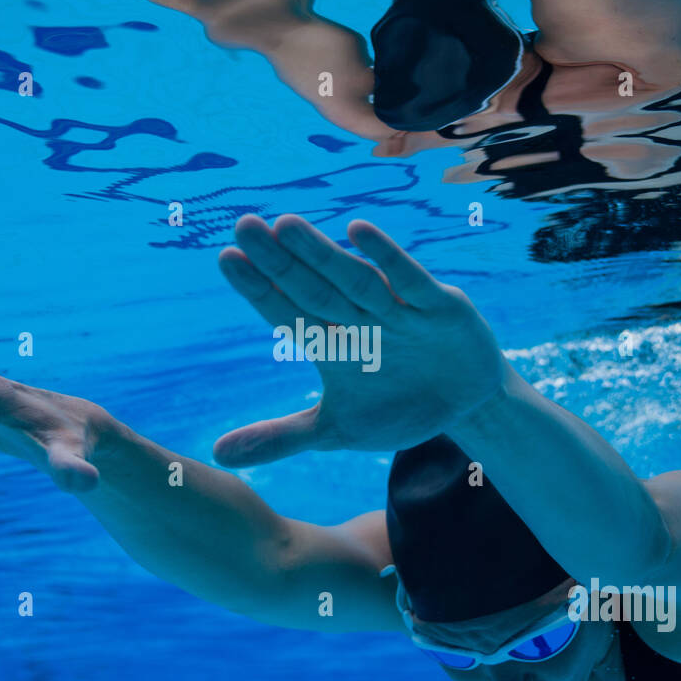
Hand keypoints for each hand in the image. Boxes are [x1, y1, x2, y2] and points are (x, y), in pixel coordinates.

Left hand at [215, 214, 506, 465]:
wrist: (466, 407)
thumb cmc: (396, 408)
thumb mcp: (336, 430)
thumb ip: (280, 437)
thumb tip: (215, 455)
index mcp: (330, 343)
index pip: (287, 312)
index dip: (259, 288)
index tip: (226, 260)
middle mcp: (358, 318)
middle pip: (312, 288)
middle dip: (280, 261)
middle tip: (244, 226)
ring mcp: (397, 310)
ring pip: (353, 280)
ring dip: (321, 254)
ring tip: (286, 225)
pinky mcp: (439, 306)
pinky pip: (409, 280)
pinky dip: (387, 258)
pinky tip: (357, 230)